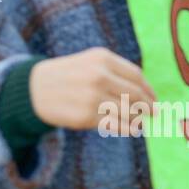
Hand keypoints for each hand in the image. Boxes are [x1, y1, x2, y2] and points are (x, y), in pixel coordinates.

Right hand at [29, 47, 155, 134]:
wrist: (33, 89)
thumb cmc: (69, 76)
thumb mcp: (91, 63)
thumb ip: (119, 74)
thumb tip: (151, 97)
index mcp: (102, 59)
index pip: (136, 77)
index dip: (149, 91)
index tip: (155, 100)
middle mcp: (99, 76)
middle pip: (135, 95)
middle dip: (148, 107)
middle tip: (154, 113)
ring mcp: (93, 97)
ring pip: (128, 112)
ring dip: (138, 119)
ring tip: (139, 121)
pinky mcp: (86, 116)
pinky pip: (117, 125)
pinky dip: (129, 129)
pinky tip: (134, 129)